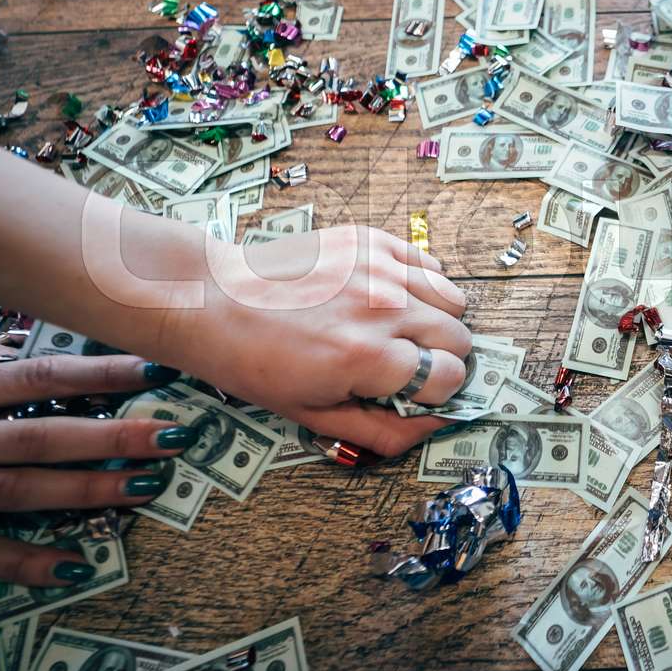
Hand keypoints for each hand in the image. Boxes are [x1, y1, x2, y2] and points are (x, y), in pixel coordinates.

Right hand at [0, 342, 191, 585]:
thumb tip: (10, 351)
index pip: (33, 377)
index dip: (97, 373)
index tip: (154, 370)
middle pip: (38, 435)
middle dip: (112, 435)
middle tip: (176, 435)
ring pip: (15, 491)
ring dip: (86, 490)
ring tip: (147, 488)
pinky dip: (24, 563)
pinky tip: (76, 566)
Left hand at [174, 226, 472, 457]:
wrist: (211, 300)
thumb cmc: (254, 362)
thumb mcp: (313, 414)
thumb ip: (383, 429)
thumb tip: (435, 427)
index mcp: (366, 357)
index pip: (450, 376)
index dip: (434, 391)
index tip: (412, 389)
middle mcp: (381, 308)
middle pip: (460, 337)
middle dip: (440, 358)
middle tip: (405, 362)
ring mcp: (378, 268)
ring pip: (453, 298)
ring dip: (436, 320)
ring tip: (398, 328)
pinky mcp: (369, 240)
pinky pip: (428, 263)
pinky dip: (420, 283)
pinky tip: (388, 297)